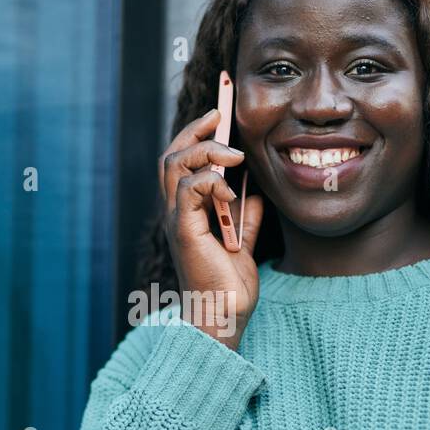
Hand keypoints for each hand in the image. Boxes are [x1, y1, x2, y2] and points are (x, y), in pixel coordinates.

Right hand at [158, 108, 266, 349]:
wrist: (224, 316)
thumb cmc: (229, 285)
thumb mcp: (243, 242)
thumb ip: (246, 215)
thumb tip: (257, 190)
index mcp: (188, 212)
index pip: (182, 162)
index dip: (197, 134)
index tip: (219, 114)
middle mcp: (176, 213)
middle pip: (172, 155)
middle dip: (195, 129)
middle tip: (220, 115)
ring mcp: (177, 221)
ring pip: (174, 164)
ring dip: (206, 151)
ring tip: (235, 156)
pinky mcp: (184, 231)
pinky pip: (188, 190)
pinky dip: (211, 181)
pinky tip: (232, 192)